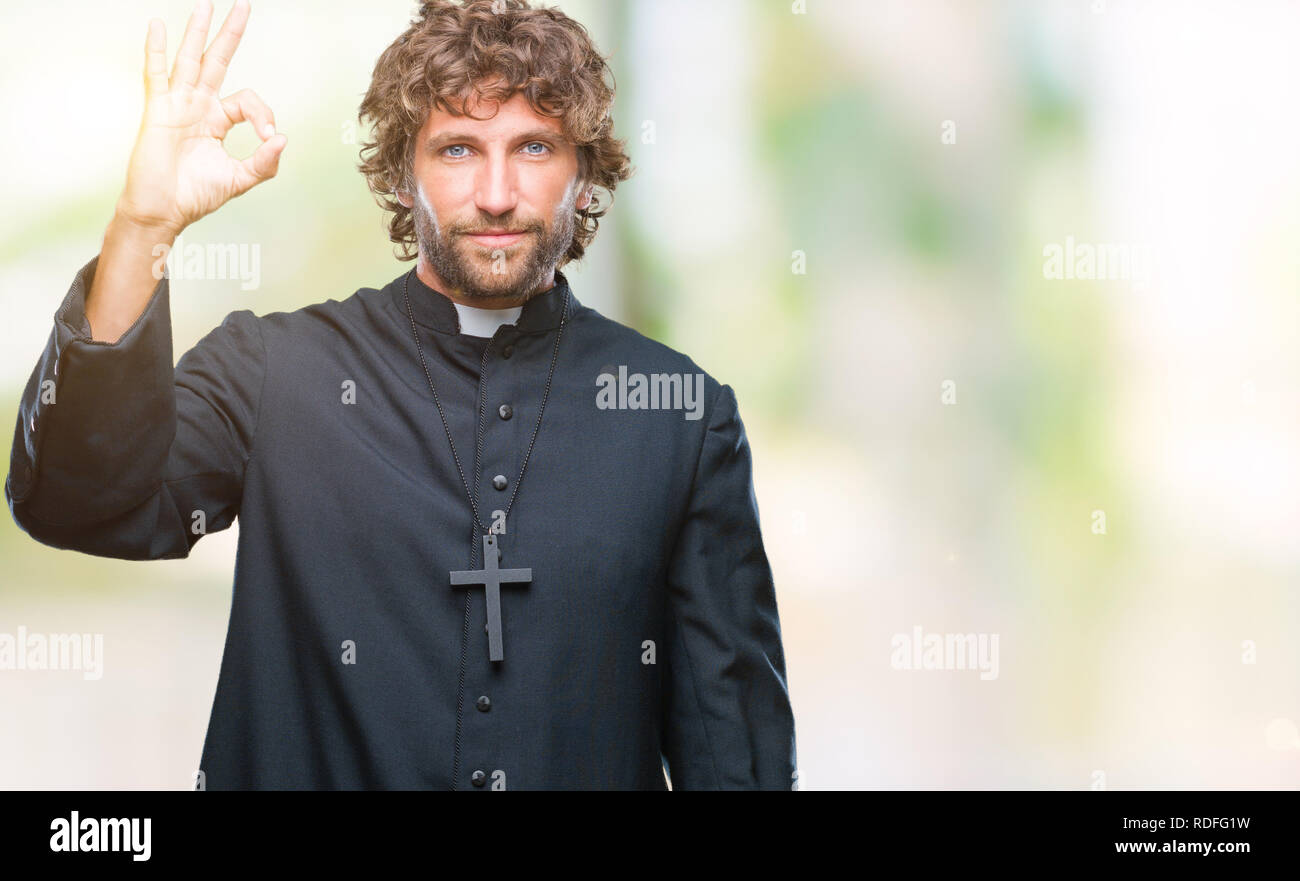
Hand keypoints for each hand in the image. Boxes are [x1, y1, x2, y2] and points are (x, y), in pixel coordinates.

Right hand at [116, 0, 285, 236]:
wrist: (163, 211)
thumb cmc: (195, 195)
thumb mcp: (240, 179)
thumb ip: (264, 163)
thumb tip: (282, 138)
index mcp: (217, 120)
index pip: (247, 101)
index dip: (263, 114)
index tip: (268, 137)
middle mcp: (198, 106)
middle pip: (216, 61)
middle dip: (230, 34)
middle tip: (244, 6)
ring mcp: (177, 105)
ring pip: (190, 60)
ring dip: (198, 31)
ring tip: (207, 4)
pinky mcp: (159, 111)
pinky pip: (157, 75)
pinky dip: (157, 51)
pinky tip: (159, 27)